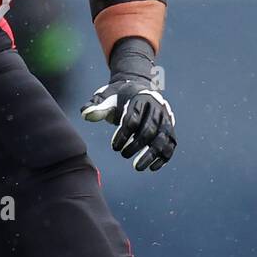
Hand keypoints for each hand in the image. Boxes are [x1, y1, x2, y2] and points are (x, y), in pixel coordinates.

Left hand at [81, 38, 175, 172]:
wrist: (138, 89)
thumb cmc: (119, 96)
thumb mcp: (107, 97)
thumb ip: (97, 107)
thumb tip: (85, 114)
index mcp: (140, 98)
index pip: (132, 119)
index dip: (123, 135)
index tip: (114, 147)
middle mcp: (156, 107)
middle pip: (149, 130)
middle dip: (136, 146)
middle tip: (123, 155)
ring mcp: (166, 118)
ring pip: (162, 138)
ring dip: (151, 155)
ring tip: (138, 167)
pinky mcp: (170, 128)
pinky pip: (171, 143)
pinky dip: (164, 157)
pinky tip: (153, 167)